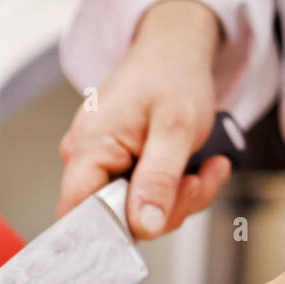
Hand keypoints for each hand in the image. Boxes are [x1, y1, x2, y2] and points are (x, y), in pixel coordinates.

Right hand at [58, 0, 231, 238]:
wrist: (175, 52)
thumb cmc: (171, 77)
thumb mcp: (176, 127)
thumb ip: (159, 178)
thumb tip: (145, 225)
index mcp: (88, 147)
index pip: (79, 215)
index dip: (114, 231)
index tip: (158, 219)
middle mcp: (85, 158)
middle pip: (114, 219)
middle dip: (165, 210)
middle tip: (196, 182)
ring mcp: (101, 163)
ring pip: (136, 212)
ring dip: (179, 199)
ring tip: (204, 167)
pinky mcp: (119, 168)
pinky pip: (145, 197)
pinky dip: (177, 190)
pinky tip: (198, 167)